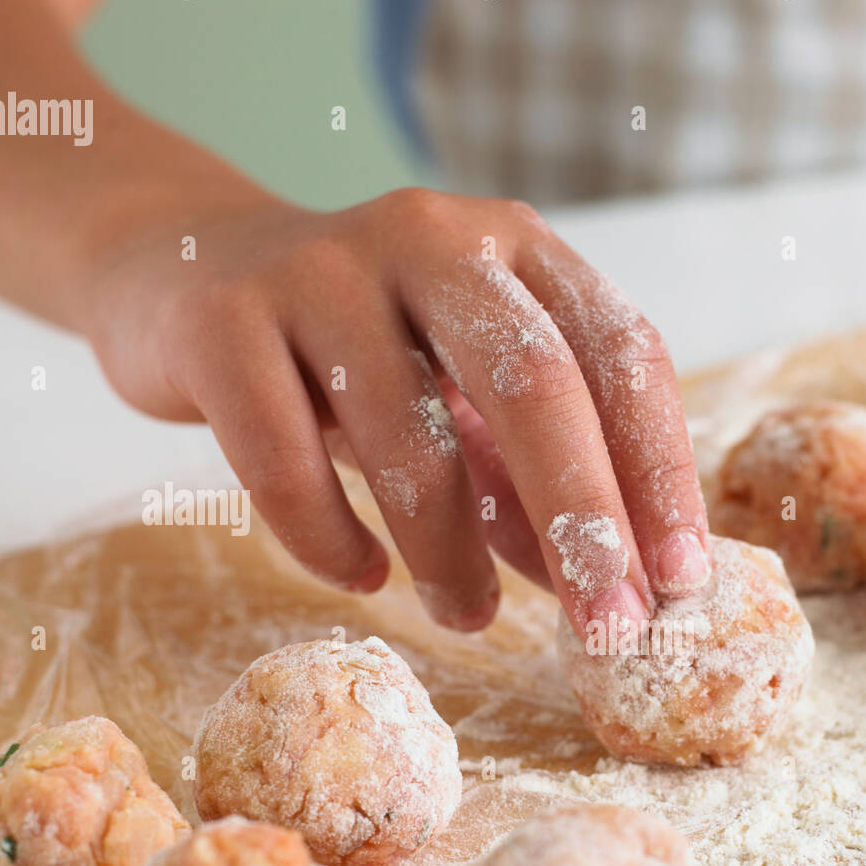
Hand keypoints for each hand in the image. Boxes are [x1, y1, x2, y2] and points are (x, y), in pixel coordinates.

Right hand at [81, 186, 710, 631]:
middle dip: (582, 522)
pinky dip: (330, 540)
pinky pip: (284, 460)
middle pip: (534, 383)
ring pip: (408, 434)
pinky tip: (361, 576)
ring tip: (468, 616)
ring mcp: (321, 269)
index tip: (678, 582)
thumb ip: (531, 481)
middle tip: (607, 628)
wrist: (186, 275)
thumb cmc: (361, 357)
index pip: (621, 355)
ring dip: (450, 553)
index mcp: (517, 248)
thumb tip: (607, 590)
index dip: (658, 474)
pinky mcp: (222, 320)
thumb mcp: (464, 402)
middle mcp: (431, 238)